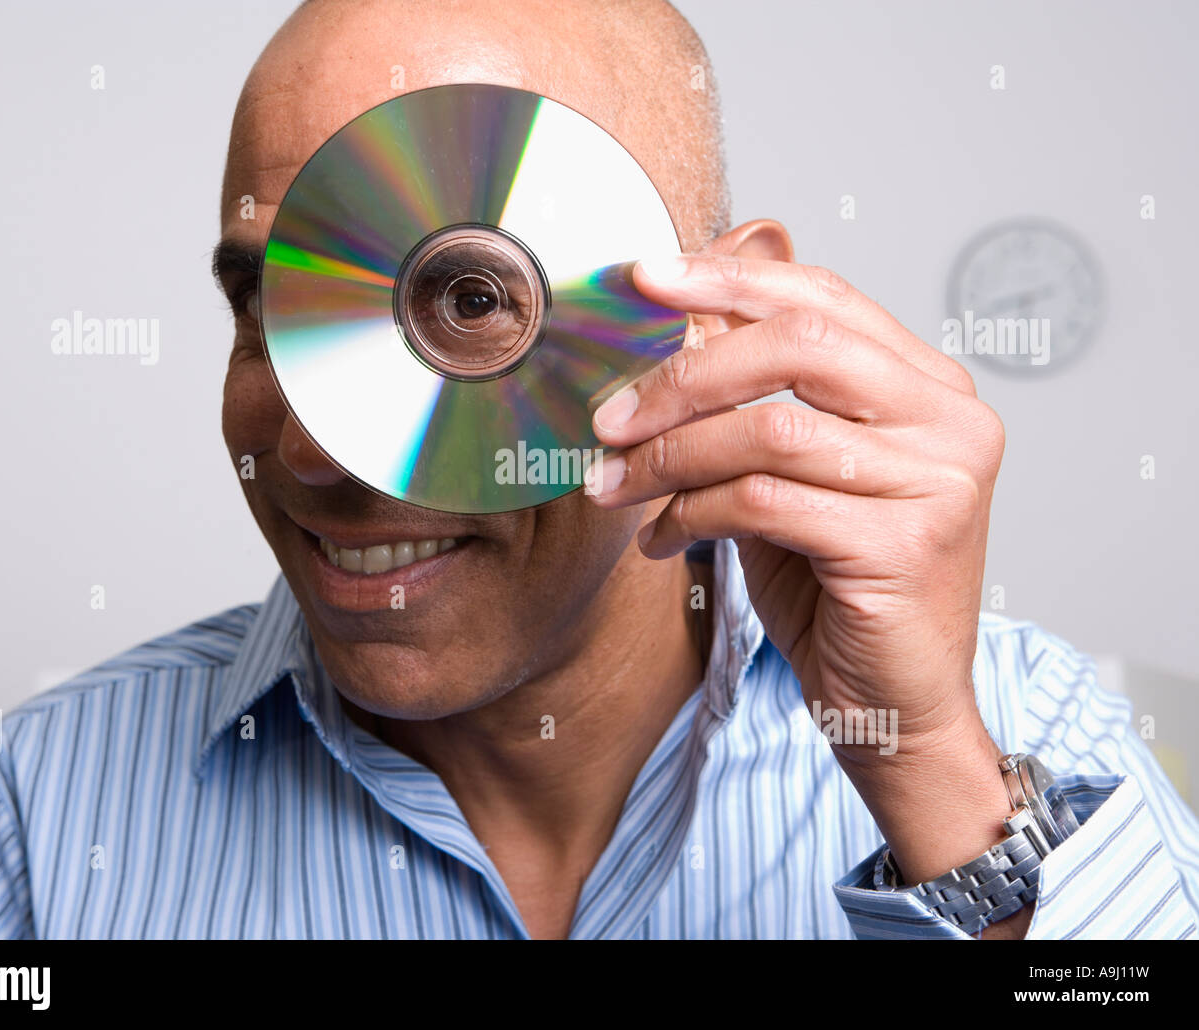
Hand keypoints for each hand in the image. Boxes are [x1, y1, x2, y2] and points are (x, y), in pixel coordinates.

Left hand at [586, 246, 1017, 888]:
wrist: (894, 712)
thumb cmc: (838, 591)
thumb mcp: (789, 479)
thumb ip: (750, 407)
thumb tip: (667, 333)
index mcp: (929, 388)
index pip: (823, 299)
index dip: (727, 279)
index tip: (643, 277)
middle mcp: (950, 421)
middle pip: (799, 345)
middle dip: (684, 375)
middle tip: (608, 414)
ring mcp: (939, 481)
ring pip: (769, 431)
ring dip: (669, 458)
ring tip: (614, 487)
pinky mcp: (905, 545)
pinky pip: (764, 502)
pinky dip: (693, 514)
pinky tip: (662, 538)